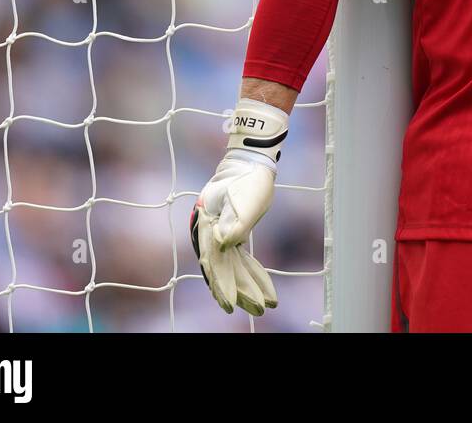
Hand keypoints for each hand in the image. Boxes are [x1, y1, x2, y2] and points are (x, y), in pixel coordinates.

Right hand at [191, 150, 278, 315]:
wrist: (249, 162)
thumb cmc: (250, 179)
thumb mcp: (248, 200)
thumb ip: (236, 222)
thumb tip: (224, 244)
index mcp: (208, 225)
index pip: (213, 262)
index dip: (222, 285)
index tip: (230, 304)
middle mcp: (210, 233)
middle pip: (222, 269)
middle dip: (240, 292)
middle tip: (259, 309)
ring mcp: (219, 234)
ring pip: (231, 266)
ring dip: (246, 285)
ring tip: (263, 305)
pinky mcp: (231, 233)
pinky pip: (238, 258)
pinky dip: (249, 271)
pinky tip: (259, 285)